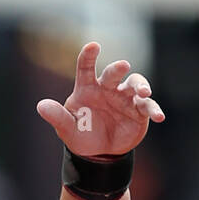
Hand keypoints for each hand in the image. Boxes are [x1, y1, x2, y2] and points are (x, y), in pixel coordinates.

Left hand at [36, 41, 164, 157]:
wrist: (99, 153)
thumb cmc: (81, 134)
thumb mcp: (67, 128)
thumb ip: (57, 116)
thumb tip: (40, 106)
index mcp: (88, 88)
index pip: (86, 68)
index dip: (88, 56)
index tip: (93, 46)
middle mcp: (108, 88)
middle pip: (114, 73)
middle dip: (118, 68)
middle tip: (122, 66)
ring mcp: (125, 98)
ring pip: (135, 84)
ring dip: (140, 85)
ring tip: (144, 92)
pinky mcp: (139, 111)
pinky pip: (148, 106)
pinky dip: (154, 109)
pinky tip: (158, 116)